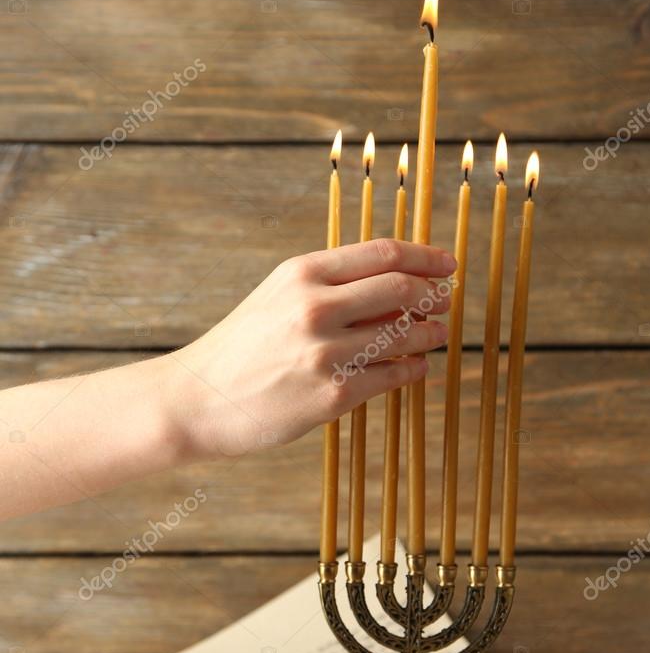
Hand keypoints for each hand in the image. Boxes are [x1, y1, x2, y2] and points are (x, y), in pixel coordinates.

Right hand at [164, 239, 455, 458]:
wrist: (199, 398)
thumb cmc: (242, 345)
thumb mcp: (279, 297)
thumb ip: (332, 287)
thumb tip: (399, 285)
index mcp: (303, 273)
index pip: (384, 253)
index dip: (425, 257)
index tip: (447, 263)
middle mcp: (316, 307)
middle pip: (401, 289)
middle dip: (434, 294)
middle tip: (446, 299)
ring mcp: (325, 353)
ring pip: (403, 335)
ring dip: (429, 333)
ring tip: (436, 334)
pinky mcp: (332, 395)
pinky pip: (391, 376)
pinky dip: (412, 369)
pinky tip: (415, 367)